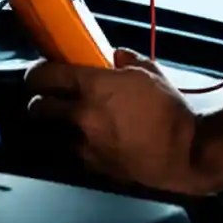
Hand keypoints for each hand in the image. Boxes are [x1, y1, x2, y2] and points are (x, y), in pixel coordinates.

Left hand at [25, 49, 209, 193]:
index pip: (46, 75)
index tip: (38, 73)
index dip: (36, 72)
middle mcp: (82, 115)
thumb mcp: (150, 72)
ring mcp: (84, 144)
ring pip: (51, 133)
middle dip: (39, 100)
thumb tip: (115, 56)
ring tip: (66, 120)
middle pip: (38, 107)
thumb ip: (126, 60)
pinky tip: (89, 139)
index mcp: (94, 87)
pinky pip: (71, 151)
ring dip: (55, 125)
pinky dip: (74, 144)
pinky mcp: (92, 166)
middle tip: (47, 97)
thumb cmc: (170, 111)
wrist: (185, 153)